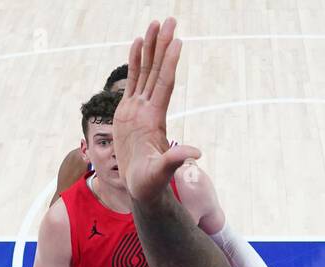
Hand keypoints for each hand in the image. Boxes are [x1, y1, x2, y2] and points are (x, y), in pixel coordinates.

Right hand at [114, 18, 201, 203]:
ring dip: (150, 48)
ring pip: (145, 72)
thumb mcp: (163, 172)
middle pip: (157, 71)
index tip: (177, 41)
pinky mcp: (127, 113)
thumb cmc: (151, 183)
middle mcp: (148, 109)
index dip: (170, 63)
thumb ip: (176, 160)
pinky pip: (132, 82)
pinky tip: (138, 44)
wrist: (141, 188)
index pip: (165, 84)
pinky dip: (135, 62)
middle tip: (168, 20)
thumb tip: (197, 153)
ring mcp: (138, 109)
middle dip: (162, 46)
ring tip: (153, 25)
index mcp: (155, 119)